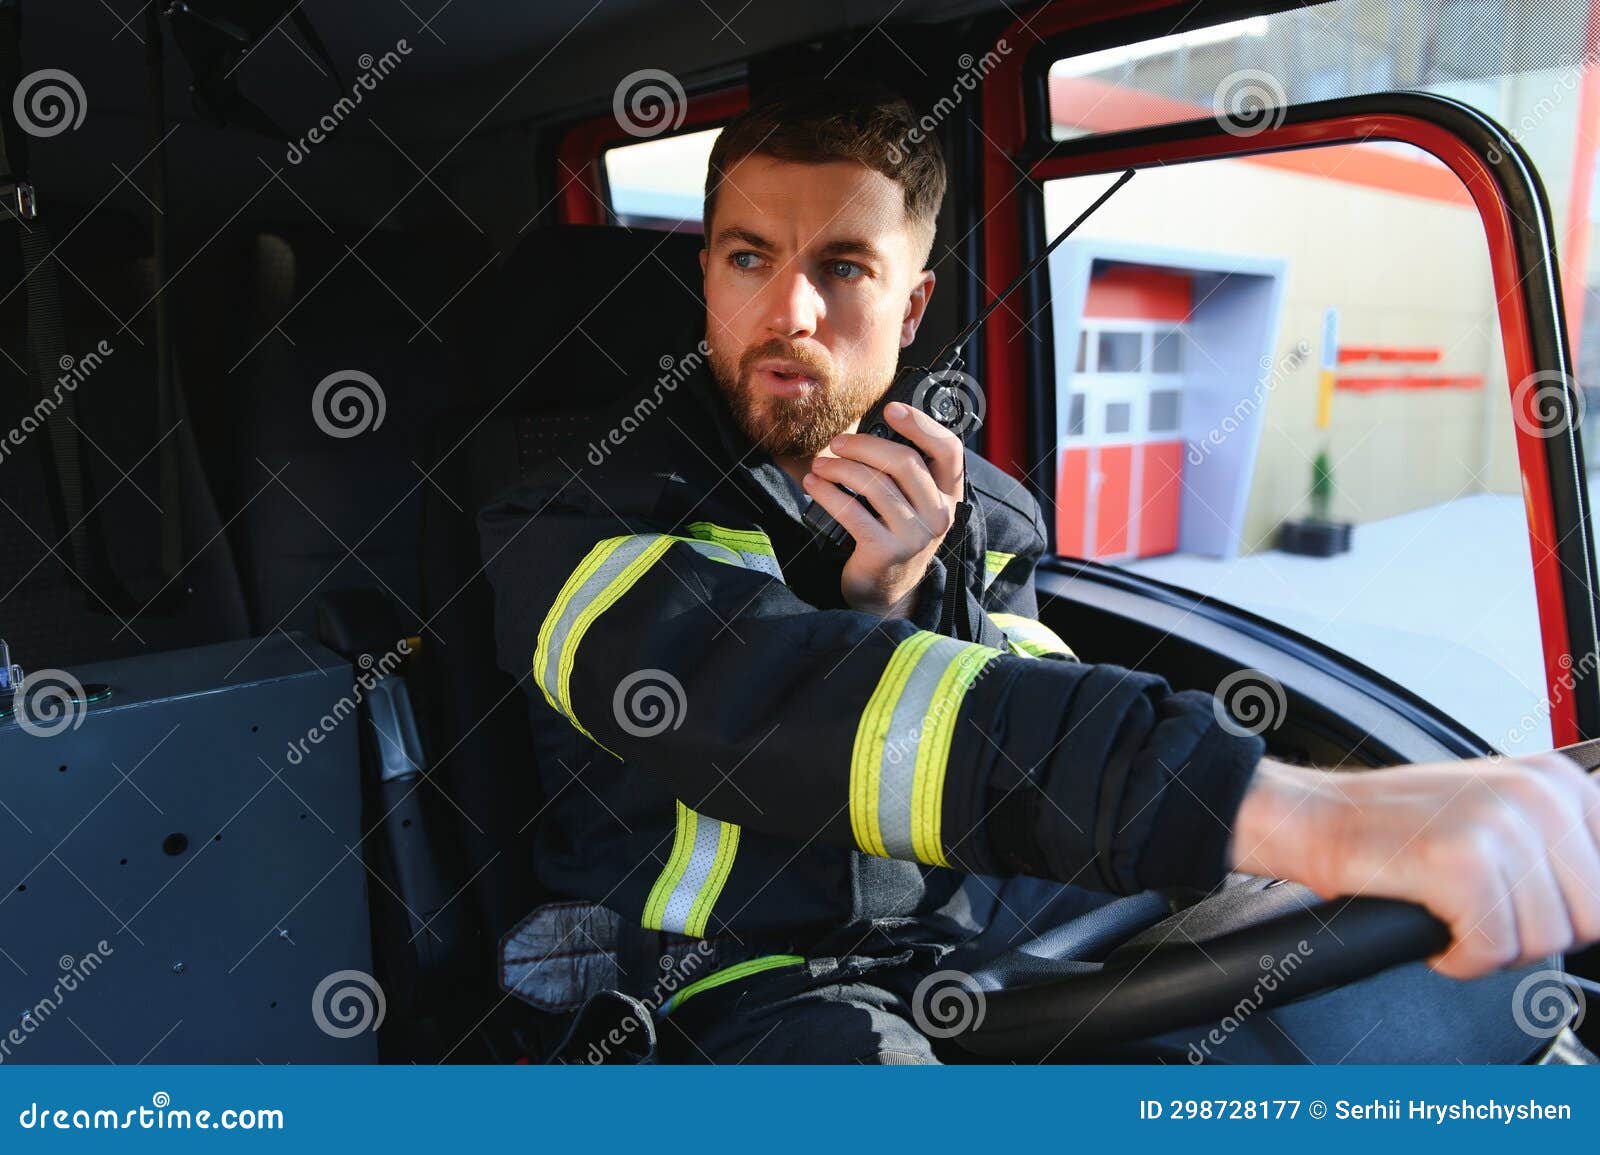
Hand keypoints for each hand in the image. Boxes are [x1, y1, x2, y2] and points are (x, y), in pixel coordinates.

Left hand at [802, 401, 964, 617]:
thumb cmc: (893, 533)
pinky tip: (814, 485)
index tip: (892, 408)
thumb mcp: (911, 503)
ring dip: (839, 468)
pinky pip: (851, 511)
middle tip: (836, 443)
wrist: (886, 589)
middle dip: (863, 445)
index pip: (949, 449)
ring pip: (874, 484)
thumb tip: (869, 430)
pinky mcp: (886, 551)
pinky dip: (827, 493)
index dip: (921, 424)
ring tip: (818, 465)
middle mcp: (939, 514)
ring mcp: (915, 536)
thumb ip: (904, 471)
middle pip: (904, 462)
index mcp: (949, 495)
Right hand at [1228, 753, 1599, 978]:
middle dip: (1533, 933)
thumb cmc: (1397, 826)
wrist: (1314, 817)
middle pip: (1592, 920)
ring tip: (1452, 912)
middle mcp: (1538, 795)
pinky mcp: (1462, 863)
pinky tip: (1433, 924)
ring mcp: (1501, 826)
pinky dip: (1458, 957)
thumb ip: (1560, 845)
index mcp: (1558, 780)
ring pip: (1545, 941)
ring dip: (1492, 946)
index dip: (1567, 911)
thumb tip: (1598, 903)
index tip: (1521, 904)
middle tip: (1481, 912)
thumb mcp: (1500, 814)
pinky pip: (1493, 951)